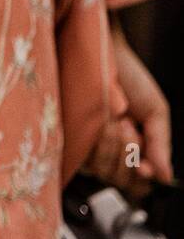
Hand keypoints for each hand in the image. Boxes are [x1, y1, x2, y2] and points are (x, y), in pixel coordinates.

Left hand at [82, 18, 172, 198]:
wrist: (104, 55)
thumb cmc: (129, 79)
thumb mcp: (155, 112)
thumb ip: (160, 146)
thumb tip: (166, 177)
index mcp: (132, 147)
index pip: (136, 183)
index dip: (140, 180)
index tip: (144, 167)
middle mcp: (108, 150)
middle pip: (120, 180)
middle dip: (130, 154)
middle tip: (130, 127)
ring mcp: (88, 144)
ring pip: (103, 170)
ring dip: (115, 145)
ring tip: (116, 120)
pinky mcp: (70, 137)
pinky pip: (85, 157)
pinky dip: (99, 140)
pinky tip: (102, 122)